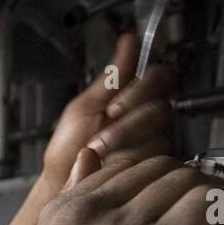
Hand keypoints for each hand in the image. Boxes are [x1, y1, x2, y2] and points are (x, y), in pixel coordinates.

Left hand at [3, 33, 176, 224]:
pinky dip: (133, 158)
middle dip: (130, 120)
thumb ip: (110, 77)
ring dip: (127, 140)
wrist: (61, 185)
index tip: (113, 107)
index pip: (161, 77)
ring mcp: (158, 143)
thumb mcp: (84, 108)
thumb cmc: (69, 148)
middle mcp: (151, 119)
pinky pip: (162, 156)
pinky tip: (114, 164)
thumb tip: (129, 39)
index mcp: (134, 98)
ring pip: (162, 132)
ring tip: (99, 152)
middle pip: (162, 106)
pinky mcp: (159, 168)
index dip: (141, 89)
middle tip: (105, 130)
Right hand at [4, 151, 218, 224]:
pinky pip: (203, 204)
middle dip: (183, 176)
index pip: (120, 167)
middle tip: (204, 192)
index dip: (153, 173)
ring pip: (181, 180)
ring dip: (209, 185)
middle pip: (154, 169)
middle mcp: (94, 213)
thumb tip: (88, 154)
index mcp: (66, 210)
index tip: (174, 185)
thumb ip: (64, 201)